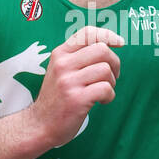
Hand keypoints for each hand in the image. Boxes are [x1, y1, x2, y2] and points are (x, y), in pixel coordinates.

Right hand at [28, 26, 123, 148]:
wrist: (39, 125)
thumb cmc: (57, 97)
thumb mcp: (60, 70)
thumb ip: (78, 57)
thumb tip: (109, 43)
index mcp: (60, 54)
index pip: (87, 33)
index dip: (108, 35)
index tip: (119, 43)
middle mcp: (63, 64)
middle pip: (102, 49)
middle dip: (115, 63)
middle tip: (112, 76)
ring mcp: (68, 81)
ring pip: (105, 70)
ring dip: (111, 82)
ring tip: (102, 91)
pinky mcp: (76, 99)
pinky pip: (106, 89)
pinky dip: (109, 96)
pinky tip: (101, 101)